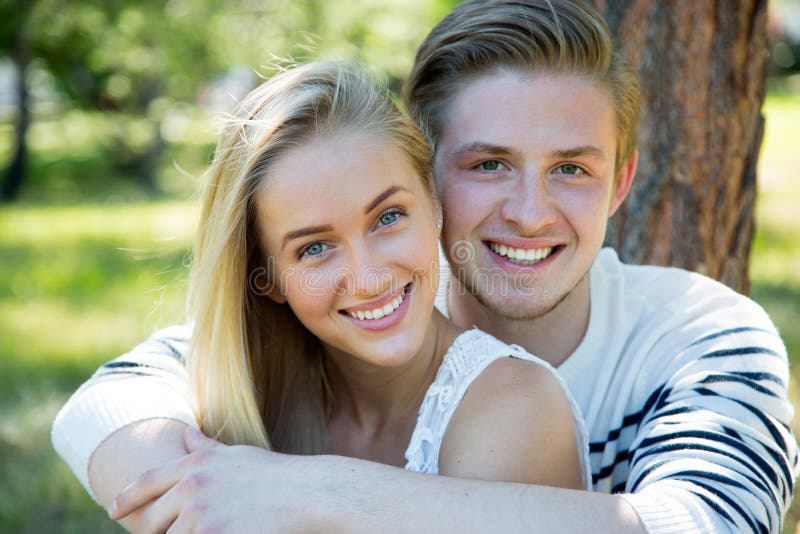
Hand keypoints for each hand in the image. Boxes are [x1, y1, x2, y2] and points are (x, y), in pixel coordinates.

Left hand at [109, 428, 326, 532]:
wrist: (306, 494)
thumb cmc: (276, 475)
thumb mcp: (236, 455)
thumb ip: (204, 448)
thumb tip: (185, 434)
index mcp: (196, 464)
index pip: (148, 482)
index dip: (127, 498)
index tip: (113, 510)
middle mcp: (192, 487)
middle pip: (153, 521)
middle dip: (160, 530)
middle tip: (180, 529)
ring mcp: (201, 515)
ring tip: (217, 526)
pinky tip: (223, 531)